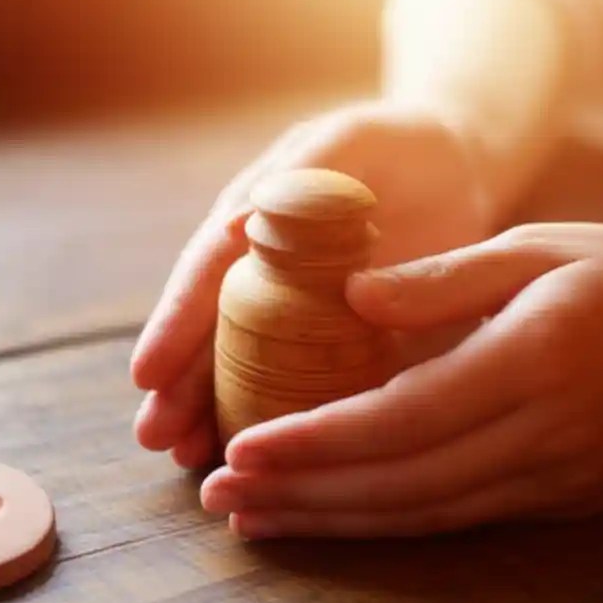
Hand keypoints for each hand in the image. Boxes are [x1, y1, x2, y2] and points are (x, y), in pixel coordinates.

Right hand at [131, 101, 494, 468]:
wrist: (453, 167)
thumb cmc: (395, 146)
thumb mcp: (345, 144)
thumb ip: (300, 180)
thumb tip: (238, 229)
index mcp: (255, 217)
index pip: (207, 271)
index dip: (177, 323)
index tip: (148, 374)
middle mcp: (261, 268)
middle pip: (213, 332)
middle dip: (179, 387)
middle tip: (155, 437)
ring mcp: (295, 308)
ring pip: (244, 365)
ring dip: (213, 411)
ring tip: (187, 458)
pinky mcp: (335, 341)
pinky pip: (298, 385)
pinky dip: (273, 420)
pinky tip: (250, 456)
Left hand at [202, 223, 602, 537]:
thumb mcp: (542, 247)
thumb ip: (442, 277)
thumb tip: (347, 297)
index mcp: (531, 360)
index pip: (398, 418)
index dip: (314, 442)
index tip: (241, 451)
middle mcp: (542, 435)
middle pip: (398, 484)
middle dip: (301, 496)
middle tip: (221, 502)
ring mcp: (556, 478)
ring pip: (423, 516)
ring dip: (333, 522)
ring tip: (259, 522)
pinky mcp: (563, 500)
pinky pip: (459, 518)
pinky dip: (388, 523)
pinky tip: (336, 518)